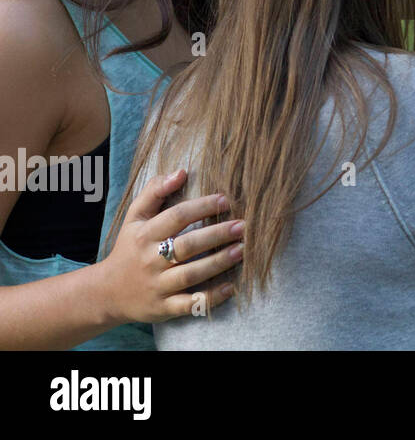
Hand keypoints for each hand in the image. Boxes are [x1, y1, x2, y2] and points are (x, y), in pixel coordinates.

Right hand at [97, 169, 243, 324]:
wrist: (106, 293)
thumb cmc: (129, 248)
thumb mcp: (134, 218)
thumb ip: (154, 191)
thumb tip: (181, 172)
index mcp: (144, 235)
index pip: (176, 217)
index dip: (202, 207)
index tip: (226, 200)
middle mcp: (150, 260)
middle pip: (187, 245)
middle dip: (217, 234)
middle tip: (243, 225)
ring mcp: (157, 286)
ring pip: (191, 274)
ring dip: (219, 263)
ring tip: (242, 250)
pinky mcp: (163, 308)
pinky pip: (190, 304)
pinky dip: (211, 297)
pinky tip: (232, 286)